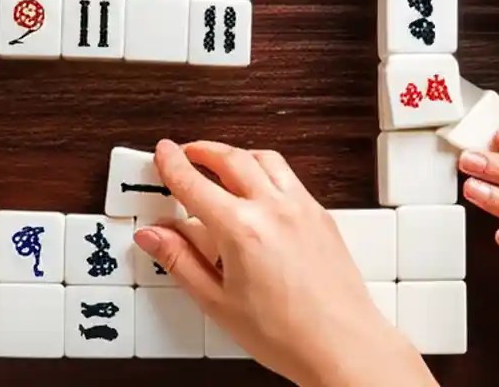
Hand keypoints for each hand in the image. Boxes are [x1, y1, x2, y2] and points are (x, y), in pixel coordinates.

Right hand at [135, 140, 434, 386]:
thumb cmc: (289, 335)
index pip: (194, 183)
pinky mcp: (322, 216)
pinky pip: (289, 176)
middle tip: (186, 153)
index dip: (172, 164)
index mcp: (241, 230)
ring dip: (236, 154)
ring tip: (221, 161)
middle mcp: (274, 209)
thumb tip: (154, 237)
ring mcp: (302, 209)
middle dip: (202, 150)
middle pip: (230, 158)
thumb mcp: (217, 303)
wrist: (344, 348)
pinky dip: (266, 169)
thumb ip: (180, 262)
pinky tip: (260, 186)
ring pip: (264, 158)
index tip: (163, 154)